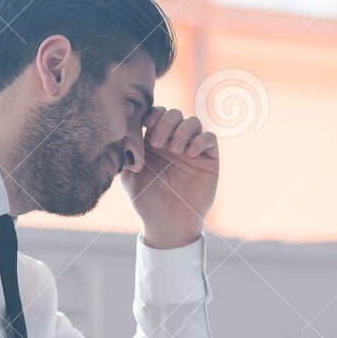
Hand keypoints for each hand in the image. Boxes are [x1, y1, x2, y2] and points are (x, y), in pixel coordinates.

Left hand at [122, 107, 218, 249]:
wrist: (168, 224)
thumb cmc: (147, 201)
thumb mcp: (130, 176)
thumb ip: (127, 153)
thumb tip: (127, 133)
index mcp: (153, 142)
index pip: (155, 114)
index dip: (152, 114)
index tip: (145, 126)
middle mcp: (173, 142)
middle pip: (174, 114)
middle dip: (165, 123)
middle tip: (157, 144)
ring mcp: (192, 149)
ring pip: (193, 122)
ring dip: (182, 131)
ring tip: (175, 150)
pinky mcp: (209, 159)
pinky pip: (210, 137)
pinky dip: (200, 140)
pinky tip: (190, 154)